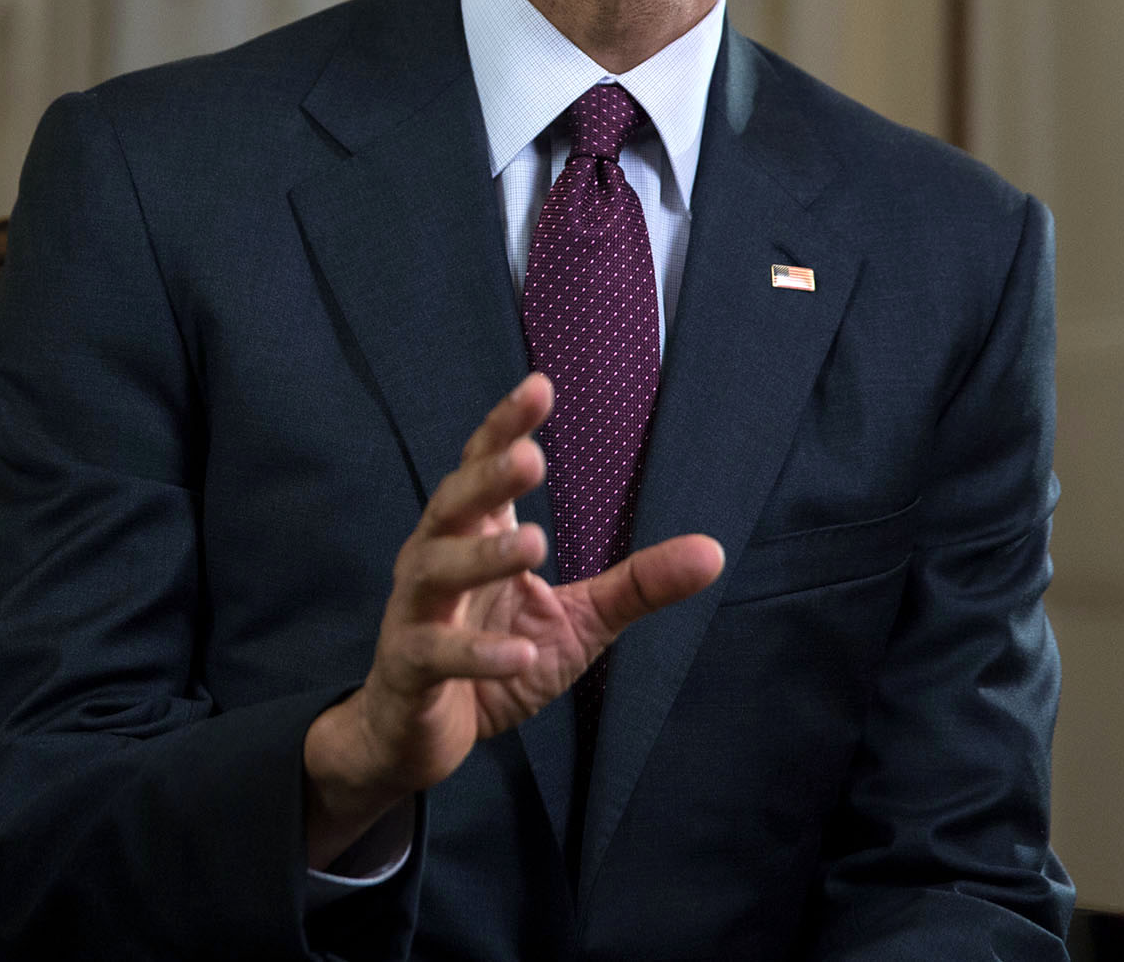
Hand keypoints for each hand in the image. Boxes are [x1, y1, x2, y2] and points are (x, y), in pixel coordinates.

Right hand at [300, 372, 723, 866]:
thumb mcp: (579, 620)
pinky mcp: (408, 670)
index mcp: (474, 534)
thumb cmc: (499, 657)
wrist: (422, 737)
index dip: (505, 427)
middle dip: (488, 478)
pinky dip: (477, 655)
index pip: (483, 467)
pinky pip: (435, 654)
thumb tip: (715, 551)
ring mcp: (415, 613)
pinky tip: (522, 654)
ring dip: (482, 558)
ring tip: (533, 542)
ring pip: (436, 571)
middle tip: (531, 458)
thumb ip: (638, 584)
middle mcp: (436, 560)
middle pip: (452, 504)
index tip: (540, 386)